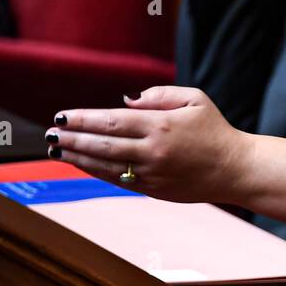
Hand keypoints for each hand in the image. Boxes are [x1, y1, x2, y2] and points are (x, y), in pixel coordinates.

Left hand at [44, 86, 246, 204]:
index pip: (112, 120)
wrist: (235, 170)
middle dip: (72, 138)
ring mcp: (152, 174)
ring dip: (77, 157)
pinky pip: (117, 180)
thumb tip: (126, 101)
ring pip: (105, 165)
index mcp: (162, 126)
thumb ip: (160, 95)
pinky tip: (80, 163)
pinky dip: (95, 171)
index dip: (83, 119)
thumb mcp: (195, 99)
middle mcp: (153, 151)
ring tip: (55, 149)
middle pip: (102, 144)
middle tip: (49, 133)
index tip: (62, 116)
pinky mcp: (153, 191)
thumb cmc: (215, 130)